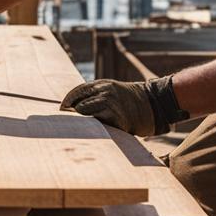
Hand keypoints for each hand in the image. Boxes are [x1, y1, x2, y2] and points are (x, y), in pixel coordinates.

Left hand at [60, 76, 182, 136]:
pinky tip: (88, 132)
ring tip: (75, 129)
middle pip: (78, 103)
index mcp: (102, 84)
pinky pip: (97, 123)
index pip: (77, 91)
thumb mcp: (113, 91)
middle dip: (70, 113)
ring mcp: (111, 104)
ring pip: (84, 112)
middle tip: (63, 123)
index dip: (67, 101)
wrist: (154, 104)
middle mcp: (105, 91)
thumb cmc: (130, 101)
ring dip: (78, 121)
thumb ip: (96, 96)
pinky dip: (90, 128)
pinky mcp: (116, 118)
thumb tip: (74, 107)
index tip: (61, 110)